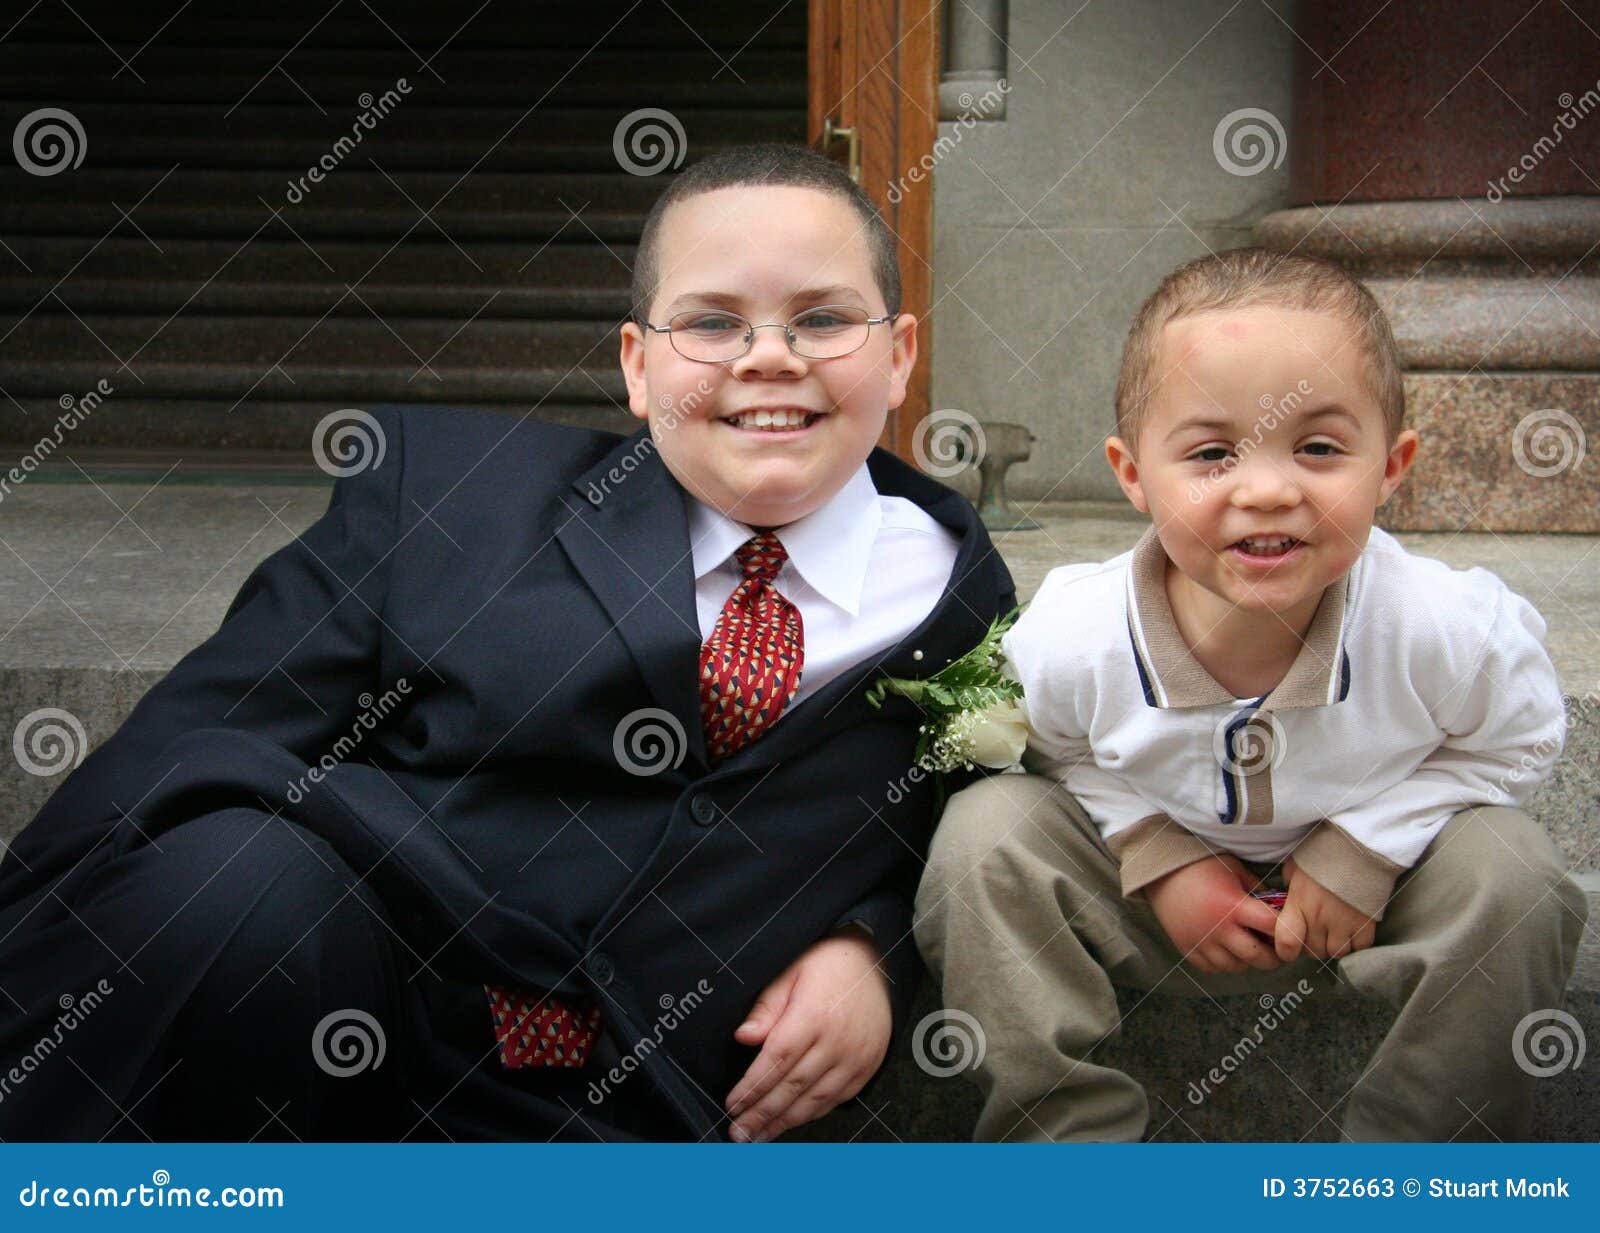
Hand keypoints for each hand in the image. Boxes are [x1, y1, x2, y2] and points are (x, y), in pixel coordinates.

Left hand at [723, 927, 891, 1141]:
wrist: (875, 962)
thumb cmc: (826, 964)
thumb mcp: (789, 973)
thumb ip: (766, 1008)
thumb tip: (743, 1037)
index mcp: (813, 1015)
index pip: (776, 1060)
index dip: (752, 1087)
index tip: (732, 1104)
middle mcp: (837, 1041)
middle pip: (793, 1087)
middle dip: (762, 1114)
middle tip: (739, 1133)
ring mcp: (855, 1057)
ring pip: (815, 1100)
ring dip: (784, 1122)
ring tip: (759, 1136)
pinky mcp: (867, 1066)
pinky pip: (836, 1099)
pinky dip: (811, 1114)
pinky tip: (791, 1122)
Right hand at [1144, 854, 1281, 973]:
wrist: (1161, 871)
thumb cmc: (1200, 866)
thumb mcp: (1233, 868)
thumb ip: (1255, 887)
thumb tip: (1275, 903)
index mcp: (1234, 905)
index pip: (1272, 926)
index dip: (1285, 930)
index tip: (1288, 931)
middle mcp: (1219, 928)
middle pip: (1257, 956)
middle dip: (1272, 958)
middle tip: (1275, 952)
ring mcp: (1201, 940)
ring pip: (1234, 966)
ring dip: (1246, 961)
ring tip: (1248, 950)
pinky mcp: (1185, 947)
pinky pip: (1211, 968)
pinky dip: (1222, 964)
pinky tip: (1225, 951)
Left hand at [1274, 858, 1376, 961]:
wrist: (1359, 846)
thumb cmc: (1323, 853)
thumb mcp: (1296, 868)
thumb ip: (1289, 888)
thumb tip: (1285, 899)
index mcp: (1299, 904)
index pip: (1287, 942)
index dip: (1285, 951)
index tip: (1287, 947)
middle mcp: (1320, 919)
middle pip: (1313, 952)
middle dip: (1311, 947)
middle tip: (1314, 934)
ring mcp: (1345, 924)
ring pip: (1335, 953)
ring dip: (1333, 946)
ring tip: (1333, 932)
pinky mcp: (1367, 925)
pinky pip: (1359, 949)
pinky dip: (1355, 945)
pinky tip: (1352, 932)